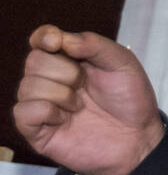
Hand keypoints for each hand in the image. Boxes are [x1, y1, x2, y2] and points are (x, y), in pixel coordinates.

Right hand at [13, 25, 164, 174]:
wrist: (138, 138)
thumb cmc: (131, 100)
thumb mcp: (123, 63)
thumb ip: (95, 44)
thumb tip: (61, 38)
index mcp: (70, 59)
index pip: (42, 39)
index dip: (44, 37)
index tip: (57, 43)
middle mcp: (51, 79)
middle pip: (34, 60)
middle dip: (65, 72)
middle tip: (85, 86)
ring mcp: (42, 104)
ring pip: (27, 85)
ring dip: (61, 94)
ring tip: (80, 107)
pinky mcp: (37, 130)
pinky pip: (23, 112)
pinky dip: (46, 112)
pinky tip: (65, 119)